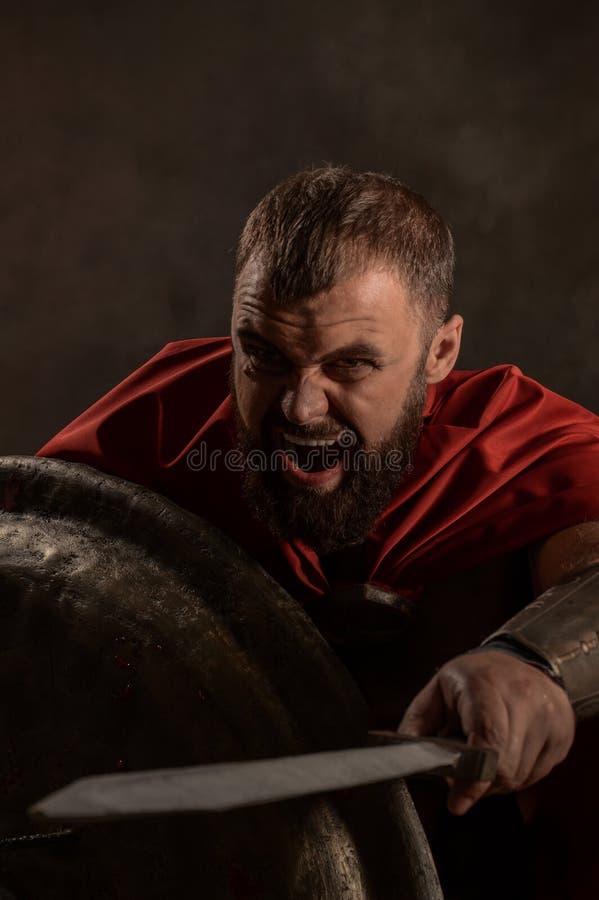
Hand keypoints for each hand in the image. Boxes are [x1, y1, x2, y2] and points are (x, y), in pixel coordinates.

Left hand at [398, 650, 574, 814]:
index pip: (487, 741)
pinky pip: (537, 776)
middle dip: (479, 782)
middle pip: (503, 767)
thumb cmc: (473, 679)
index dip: (472, 779)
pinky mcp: (562, 732)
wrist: (522, 659)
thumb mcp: (437, 690)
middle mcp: (523, 696)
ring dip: (496, 780)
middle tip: (464, 775)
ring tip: (485, 758)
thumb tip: (402, 754)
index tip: (456, 802)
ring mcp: (548, 714)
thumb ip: (416, 723)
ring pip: (519, 776)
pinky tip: (507, 753)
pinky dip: (517, 775)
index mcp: (485, 684)